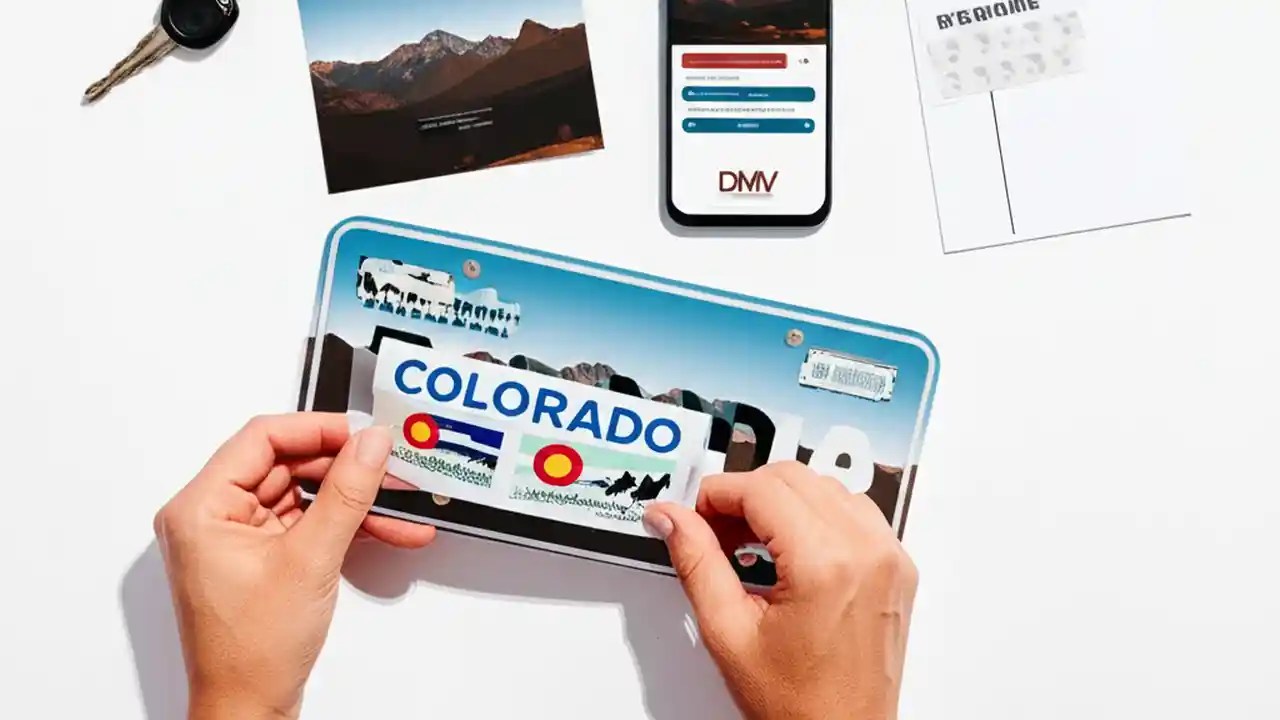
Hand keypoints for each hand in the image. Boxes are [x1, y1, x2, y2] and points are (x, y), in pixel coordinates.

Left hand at [153, 413, 436, 719]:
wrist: (248, 709)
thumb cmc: (250, 652)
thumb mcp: (310, 560)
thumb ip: (346, 494)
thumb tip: (369, 445)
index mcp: (200, 508)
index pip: (261, 439)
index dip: (317, 429)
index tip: (361, 432)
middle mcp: (212, 518)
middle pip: (287, 464)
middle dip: (345, 468)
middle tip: (388, 465)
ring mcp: (237, 539)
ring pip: (304, 494)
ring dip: (353, 500)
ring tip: (398, 502)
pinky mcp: (262, 558)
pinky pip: (307, 523)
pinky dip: (345, 526)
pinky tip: (385, 528)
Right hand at [643, 462, 917, 719]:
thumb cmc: (797, 705)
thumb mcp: (728, 631)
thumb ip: (696, 561)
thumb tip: (669, 515)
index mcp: (826, 565)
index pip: (762, 489)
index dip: (717, 493)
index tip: (693, 512)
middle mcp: (867, 551)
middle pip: (794, 477)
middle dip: (746, 494)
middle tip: (714, 529)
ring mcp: (889, 558)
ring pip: (825, 487)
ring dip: (782, 501)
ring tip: (749, 542)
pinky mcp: (898, 568)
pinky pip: (855, 511)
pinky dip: (818, 515)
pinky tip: (790, 549)